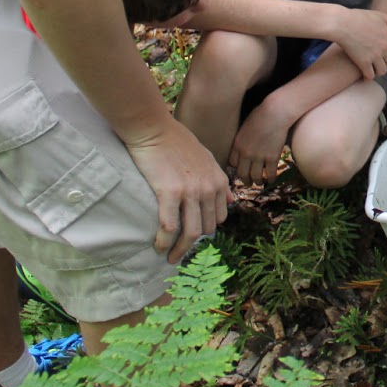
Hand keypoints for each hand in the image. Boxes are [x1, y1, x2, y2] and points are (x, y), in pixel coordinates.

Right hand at [122, 119, 233, 262]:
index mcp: (219, 181)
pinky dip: (164, 241)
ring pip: (191, 233)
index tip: (193, 236)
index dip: (206, 230)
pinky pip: (169, 227)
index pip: (219, 217)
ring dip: (180, 250)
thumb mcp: (207, 158)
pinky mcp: (170, 193)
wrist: (154, 129)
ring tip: (169, 257)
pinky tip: (157, 246)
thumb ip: (219, 181)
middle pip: (206, 228)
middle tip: (178, 252)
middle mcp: (209, 188)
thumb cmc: (176, 141)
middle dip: (193, 244)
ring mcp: (191, 191)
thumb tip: (233, 200)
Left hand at [227, 105, 292, 186]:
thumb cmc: (261, 115)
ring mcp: (259, 157)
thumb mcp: (245, 127)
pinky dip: (270, 179)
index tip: (241, 169)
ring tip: (259, 183)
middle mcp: (246, 153)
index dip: (237, 168)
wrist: (275, 113)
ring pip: (255, 177)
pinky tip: (271, 179)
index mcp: (237, 145)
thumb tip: (243, 146)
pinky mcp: (272, 158)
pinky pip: (270, 174)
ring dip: (257, 182)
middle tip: (248, 182)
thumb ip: (242, 139)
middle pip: (242, 173)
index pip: (232, 163)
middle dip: (245, 180)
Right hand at [331, 8, 386, 79]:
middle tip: (379, 62)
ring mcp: (374, 56)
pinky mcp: (363, 62)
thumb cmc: (358, 17)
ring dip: (378, 71)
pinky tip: (364, 74)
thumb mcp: (378, 15)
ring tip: (372, 69)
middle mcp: (384, 47)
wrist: (341, 24)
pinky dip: (368, 76)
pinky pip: (370, 75)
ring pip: (382, 71)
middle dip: (386, 63)